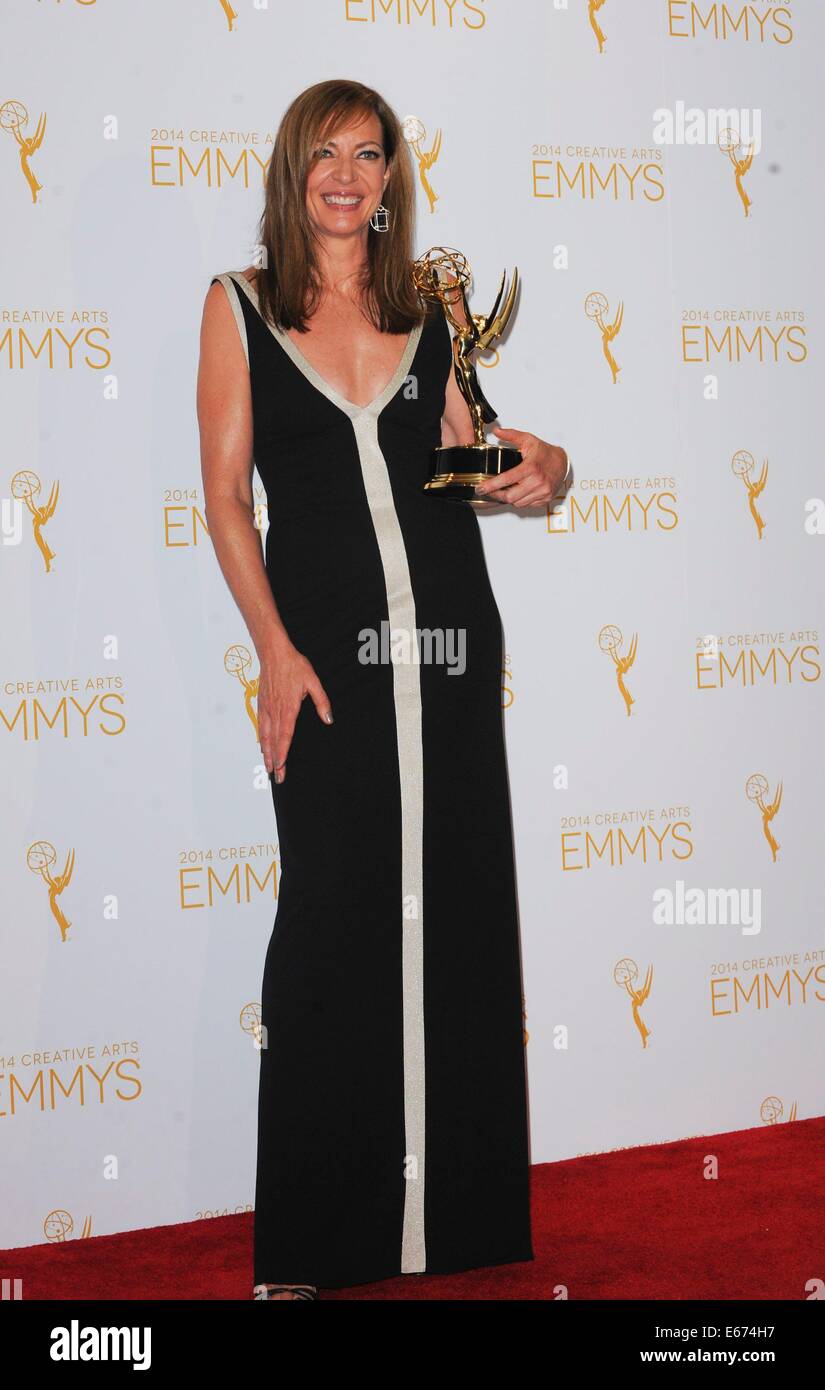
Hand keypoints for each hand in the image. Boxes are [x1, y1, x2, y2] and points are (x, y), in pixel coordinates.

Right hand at [257, 641, 332, 782]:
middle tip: (277, 777)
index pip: (285, 736)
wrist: (274, 653)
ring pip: (265, 736)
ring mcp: (266, 708)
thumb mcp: (313, 682)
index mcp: (288, 708)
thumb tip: (328, 719)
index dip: (283, 753)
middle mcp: (275, 711)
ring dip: (267, 753)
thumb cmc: (294, 666)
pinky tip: (262, 747)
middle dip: (275, 761)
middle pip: (274, 741)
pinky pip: (260, 726)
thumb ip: (321, 702)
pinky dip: (261, 739)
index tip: (282, 766)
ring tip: (268, 767)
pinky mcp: (262, 704)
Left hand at [474, 425, 568, 507]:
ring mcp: (542, 492)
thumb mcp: (528, 439)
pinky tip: (517, 492)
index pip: (506, 480)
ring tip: (504, 490)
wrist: (563, 462)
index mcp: (531, 467)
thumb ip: (511, 435)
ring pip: (518, 503)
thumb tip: (496, 431)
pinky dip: (520, 500)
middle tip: (489, 491)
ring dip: (509, 498)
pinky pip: (527, 505)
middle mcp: (537, 481)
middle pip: (510, 497)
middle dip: (496, 495)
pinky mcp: (545, 498)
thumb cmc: (545, 451)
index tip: (481, 488)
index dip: (490, 486)